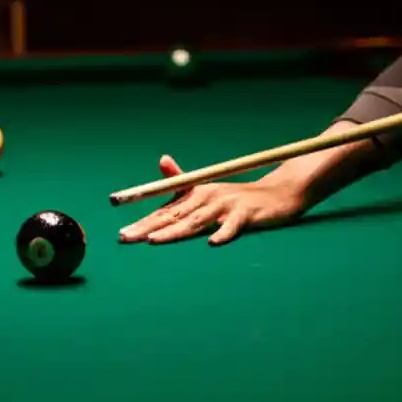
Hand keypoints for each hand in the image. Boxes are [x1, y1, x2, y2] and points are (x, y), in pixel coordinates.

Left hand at [117, 155, 305, 245]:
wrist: (278, 193)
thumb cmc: (238, 197)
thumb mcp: (208, 189)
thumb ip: (182, 181)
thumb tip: (161, 159)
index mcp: (196, 194)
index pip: (165, 210)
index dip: (143, 221)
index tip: (122, 233)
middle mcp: (207, 197)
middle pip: (174, 215)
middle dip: (148, 227)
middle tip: (126, 238)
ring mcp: (226, 205)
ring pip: (196, 220)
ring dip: (175, 231)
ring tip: (154, 241)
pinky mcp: (247, 214)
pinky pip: (234, 226)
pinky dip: (224, 233)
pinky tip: (212, 243)